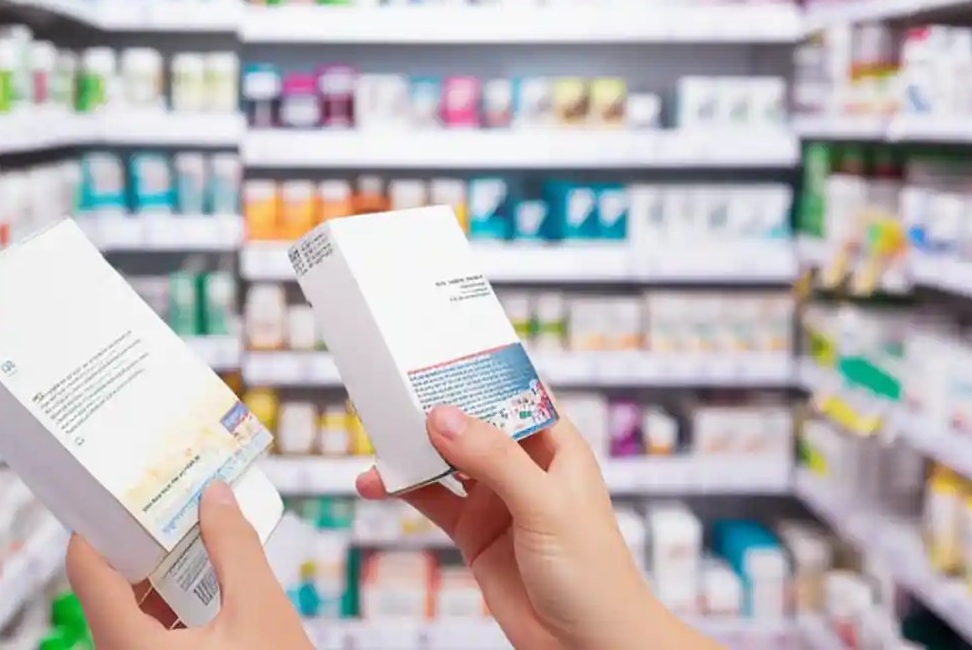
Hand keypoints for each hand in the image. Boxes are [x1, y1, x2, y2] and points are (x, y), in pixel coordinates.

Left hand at [66, 482, 311, 649]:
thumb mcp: (260, 609)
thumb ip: (234, 546)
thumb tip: (215, 495)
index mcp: (131, 648)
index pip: (87, 573)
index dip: (99, 524)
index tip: (120, 490)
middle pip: (110, 590)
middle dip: (143, 543)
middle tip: (169, 504)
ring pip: (132, 615)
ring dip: (161, 574)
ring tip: (195, 536)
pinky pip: (151, 636)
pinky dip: (173, 605)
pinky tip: (207, 583)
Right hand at [356, 407, 719, 649]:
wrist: (589, 645)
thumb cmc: (595, 573)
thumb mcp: (545, 506)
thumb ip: (494, 460)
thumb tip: (444, 417)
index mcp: (556, 446)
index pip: (514, 394)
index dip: (480, 372)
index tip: (440, 350)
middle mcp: (525, 467)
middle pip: (473, 423)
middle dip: (437, 407)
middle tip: (393, 387)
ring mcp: (497, 500)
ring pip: (446, 460)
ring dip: (413, 448)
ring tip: (376, 432)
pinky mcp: (475, 533)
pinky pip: (433, 501)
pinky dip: (403, 490)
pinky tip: (377, 482)